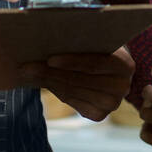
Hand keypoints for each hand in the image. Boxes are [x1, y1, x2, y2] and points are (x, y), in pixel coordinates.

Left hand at [19, 46, 133, 121]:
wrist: (108, 68)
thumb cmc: (98, 48)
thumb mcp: (94, 41)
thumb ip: (79, 39)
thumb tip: (45, 36)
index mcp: (125, 64)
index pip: (95, 63)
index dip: (72, 61)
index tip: (49, 58)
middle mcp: (123, 87)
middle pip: (81, 80)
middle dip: (51, 73)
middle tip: (26, 66)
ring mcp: (112, 104)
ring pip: (73, 92)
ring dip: (48, 82)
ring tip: (28, 72)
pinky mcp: (100, 115)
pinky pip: (73, 103)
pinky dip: (57, 92)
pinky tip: (45, 81)